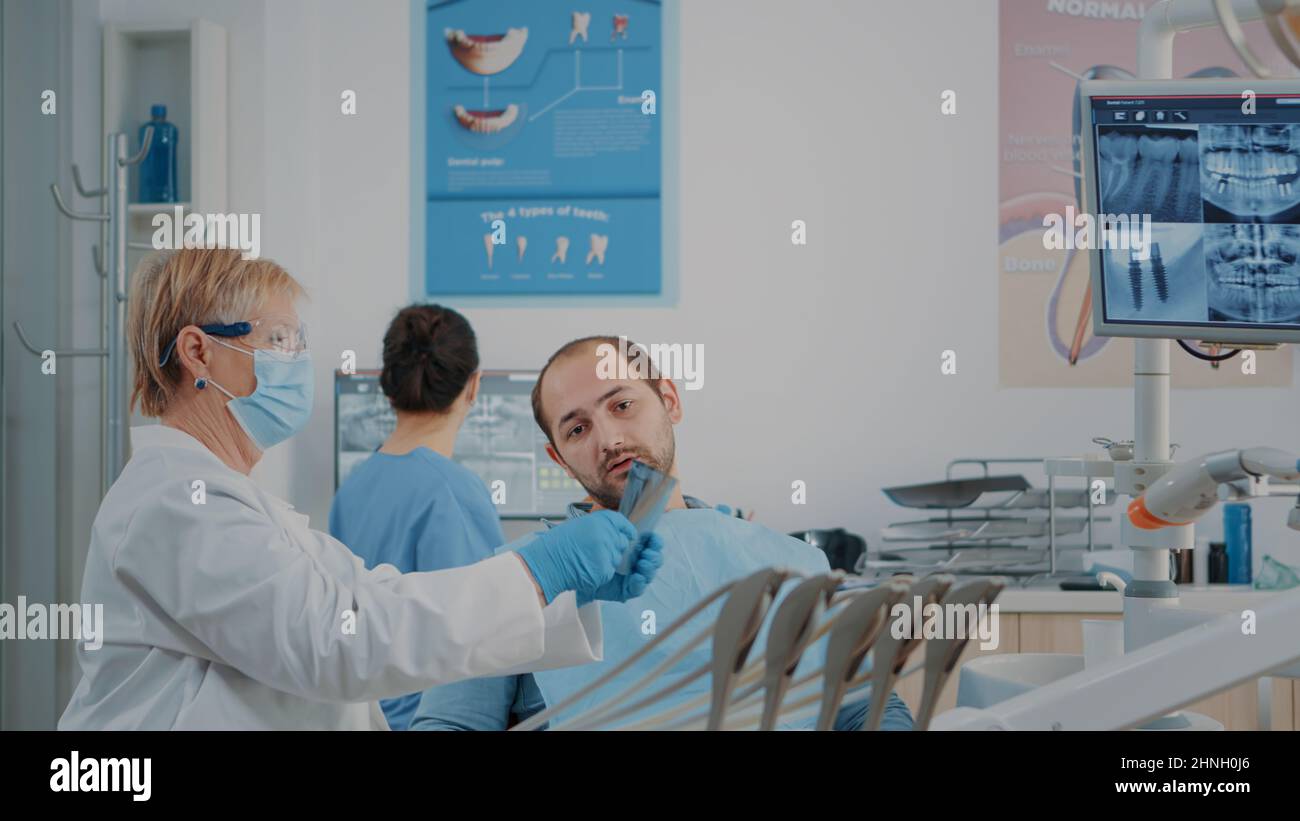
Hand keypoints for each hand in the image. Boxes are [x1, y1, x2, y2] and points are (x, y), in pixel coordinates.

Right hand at [516, 510, 636, 604]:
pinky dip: (601, 573)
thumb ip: (599, 526)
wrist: (546, 563)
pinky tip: (586, 569)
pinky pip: (609, 572)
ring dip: (607, 561)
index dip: (626, 530)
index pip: (622, 523)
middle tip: (597, 551)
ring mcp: (606, 553)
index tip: (629, 534)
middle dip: (614, 548)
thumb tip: (614, 530)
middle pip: (622, 542)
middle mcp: (606, 534)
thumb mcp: (579, 525)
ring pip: (616, 559)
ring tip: (587, 560)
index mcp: (600, 520)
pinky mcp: (604, 570)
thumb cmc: (557, 544)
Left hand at [582, 532, 664, 604]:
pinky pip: (637, 589)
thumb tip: (634, 534)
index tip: (652, 538)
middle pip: (654, 560)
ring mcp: (629, 576)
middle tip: (646, 553)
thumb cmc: (585, 543)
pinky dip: (640, 583)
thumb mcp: (602, 525)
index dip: (655, 541)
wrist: (568, 562)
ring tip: (642, 563)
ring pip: (649, 575)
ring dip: (649, 568)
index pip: (651, 544)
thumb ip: (619, 524)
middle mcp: (633, 561)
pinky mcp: (623, 590)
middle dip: (654, 556)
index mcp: (632, 546)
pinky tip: (637, 577)